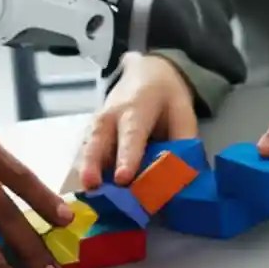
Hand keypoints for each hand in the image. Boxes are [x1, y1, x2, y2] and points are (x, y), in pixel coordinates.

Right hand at [79, 53, 196, 188]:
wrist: (147, 74)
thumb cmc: (166, 98)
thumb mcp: (183, 114)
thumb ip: (183, 144)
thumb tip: (181, 177)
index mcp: (136, 108)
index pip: (131, 134)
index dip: (127, 157)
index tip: (123, 178)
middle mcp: (110, 117)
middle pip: (98, 141)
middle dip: (92, 164)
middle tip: (91, 187)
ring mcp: (97, 126)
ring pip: (88, 149)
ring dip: (85, 171)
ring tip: (86, 194)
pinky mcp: (92, 136)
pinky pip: (86, 155)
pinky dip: (85, 172)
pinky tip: (88, 191)